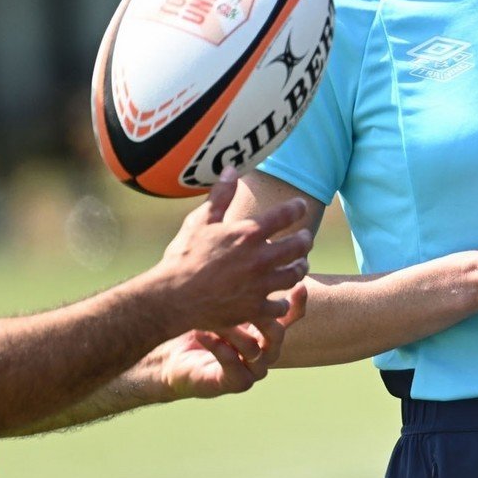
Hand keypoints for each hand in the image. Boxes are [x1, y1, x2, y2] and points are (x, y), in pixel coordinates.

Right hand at [155, 170, 312, 333]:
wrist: (172, 297)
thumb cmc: (184, 256)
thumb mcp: (200, 221)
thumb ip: (220, 196)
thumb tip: (231, 169)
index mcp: (248, 234)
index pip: (286, 214)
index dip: (297, 208)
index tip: (300, 206)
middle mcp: (260, 259)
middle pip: (300, 246)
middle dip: (305, 240)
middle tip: (304, 239)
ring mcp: (259, 285)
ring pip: (295, 275)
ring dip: (299, 268)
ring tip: (298, 265)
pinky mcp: (254, 309)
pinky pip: (280, 306)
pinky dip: (282, 303)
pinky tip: (279, 299)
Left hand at [159, 284, 308, 399]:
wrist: (174, 358)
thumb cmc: (199, 324)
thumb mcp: (221, 297)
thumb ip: (239, 277)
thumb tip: (249, 242)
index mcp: (265, 329)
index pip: (290, 315)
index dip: (298, 302)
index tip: (299, 285)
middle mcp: (265, 350)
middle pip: (279, 335)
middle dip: (261, 317)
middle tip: (245, 303)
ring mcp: (252, 369)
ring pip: (255, 351)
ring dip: (233, 333)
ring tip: (213, 319)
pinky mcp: (236, 382)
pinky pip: (234, 366)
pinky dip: (220, 349)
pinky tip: (202, 333)